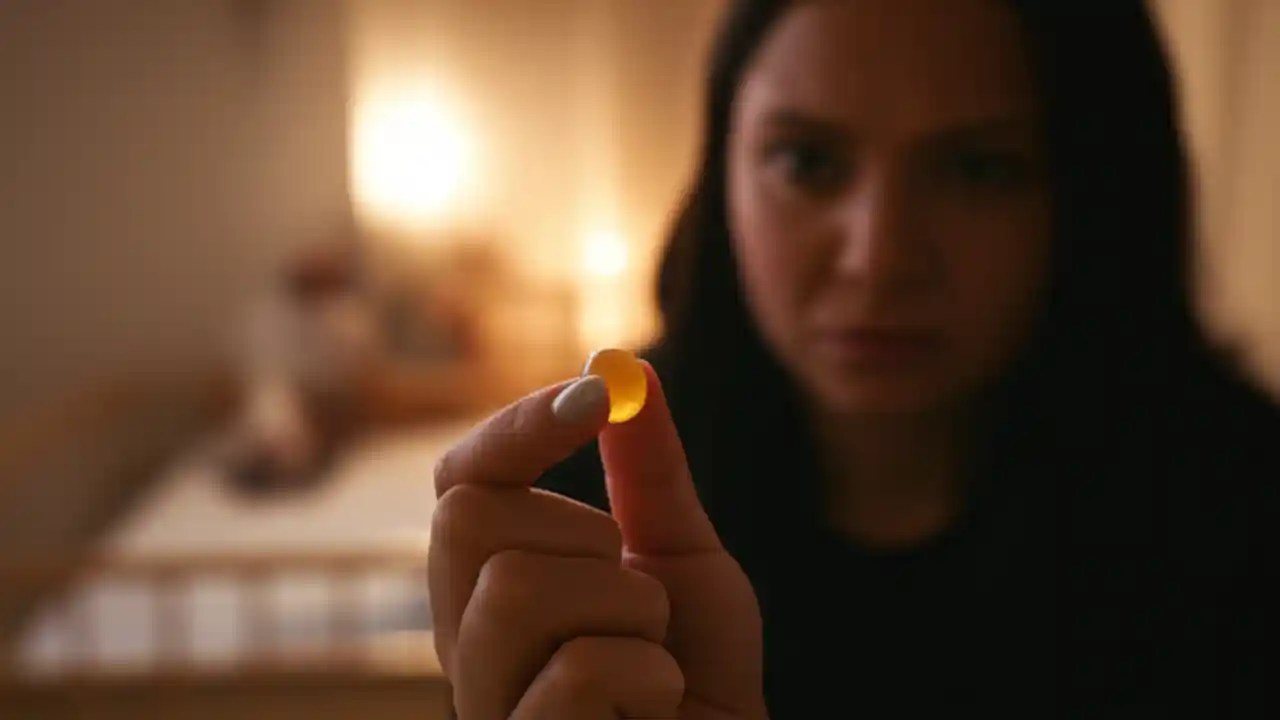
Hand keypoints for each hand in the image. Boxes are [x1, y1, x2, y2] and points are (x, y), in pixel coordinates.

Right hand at [429, 361, 765, 718]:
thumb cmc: (698, 679)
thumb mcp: (683, 559)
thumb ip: (650, 473)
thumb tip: (629, 366)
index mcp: (492, 588)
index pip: (459, 483)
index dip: (516, 427)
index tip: (594, 394)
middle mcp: (467, 644)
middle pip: (464, 518)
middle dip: (579, 530)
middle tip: (634, 586)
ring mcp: (486, 706)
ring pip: (515, 589)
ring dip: (626, 609)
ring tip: (653, 658)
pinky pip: (574, 674)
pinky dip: (648, 678)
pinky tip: (656, 710)